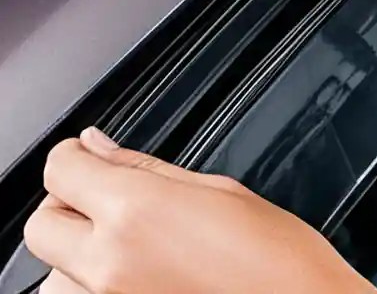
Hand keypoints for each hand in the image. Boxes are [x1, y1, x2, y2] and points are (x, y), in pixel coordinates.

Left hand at [25, 128, 374, 293]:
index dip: (77, 156)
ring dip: (78, 255)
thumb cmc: (280, 262)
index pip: (61, 169)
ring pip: (52, 272)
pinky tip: (137, 276)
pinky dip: (93, 284)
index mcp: (137, 212)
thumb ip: (147, 170)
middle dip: (71, 205)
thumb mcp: (222, 192)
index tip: (92, 157)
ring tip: (131, 249)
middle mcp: (109, 262)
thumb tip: (100, 147)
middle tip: (112, 201)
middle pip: (43, 224)